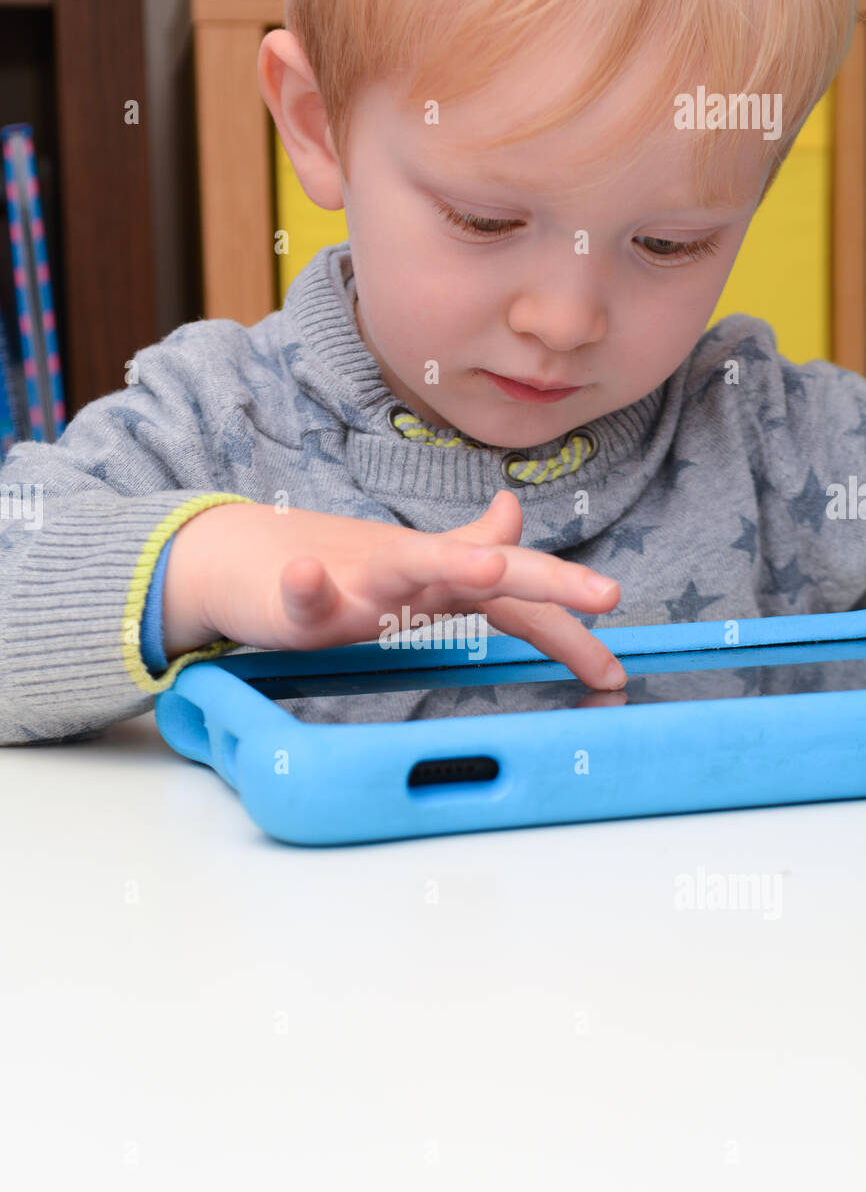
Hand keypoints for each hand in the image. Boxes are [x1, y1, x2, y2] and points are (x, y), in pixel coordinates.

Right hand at [166, 491, 626, 689]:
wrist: (244, 559)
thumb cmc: (337, 567)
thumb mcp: (414, 569)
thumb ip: (468, 550)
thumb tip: (516, 519)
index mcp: (441, 581)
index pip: (516, 599)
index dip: (568, 628)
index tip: (613, 673)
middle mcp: (409, 573)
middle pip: (485, 570)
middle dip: (547, 581)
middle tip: (605, 596)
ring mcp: (354, 580)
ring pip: (407, 563)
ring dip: (449, 561)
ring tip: (490, 568)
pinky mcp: (296, 598)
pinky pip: (302, 592)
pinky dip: (304, 583)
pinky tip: (305, 576)